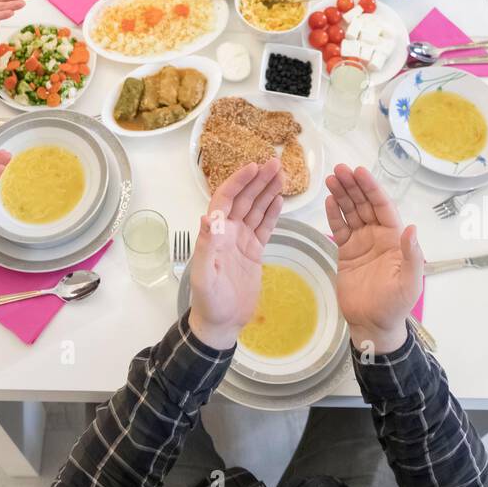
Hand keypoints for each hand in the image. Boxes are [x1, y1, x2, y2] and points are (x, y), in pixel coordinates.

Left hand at [188, 159, 284, 349]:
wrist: (221, 323)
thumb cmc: (210, 300)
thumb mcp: (206, 275)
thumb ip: (207, 246)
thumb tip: (206, 217)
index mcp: (215, 233)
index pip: (225, 199)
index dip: (239, 182)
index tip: (254, 166)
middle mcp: (228, 232)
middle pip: (243, 199)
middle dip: (258, 180)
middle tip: (275, 163)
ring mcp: (242, 240)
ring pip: (256, 209)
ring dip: (267, 191)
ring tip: (281, 174)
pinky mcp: (254, 251)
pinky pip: (264, 226)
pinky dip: (272, 212)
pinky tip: (280, 199)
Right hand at [325, 164, 422, 354]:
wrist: (372, 324)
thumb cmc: (395, 304)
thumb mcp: (409, 281)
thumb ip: (412, 255)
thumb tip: (411, 228)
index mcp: (394, 238)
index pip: (382, 206)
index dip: (371, 189)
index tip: (360, 172)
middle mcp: (378, 235)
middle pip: (364, 204)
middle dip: (353, 186)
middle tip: (339, 169)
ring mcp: (361, 242)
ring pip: (350, 212)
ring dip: (341, 195)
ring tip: (330, 179)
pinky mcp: (346, 252)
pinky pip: (339, 228)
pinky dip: (334, 215)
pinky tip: (328, 201)